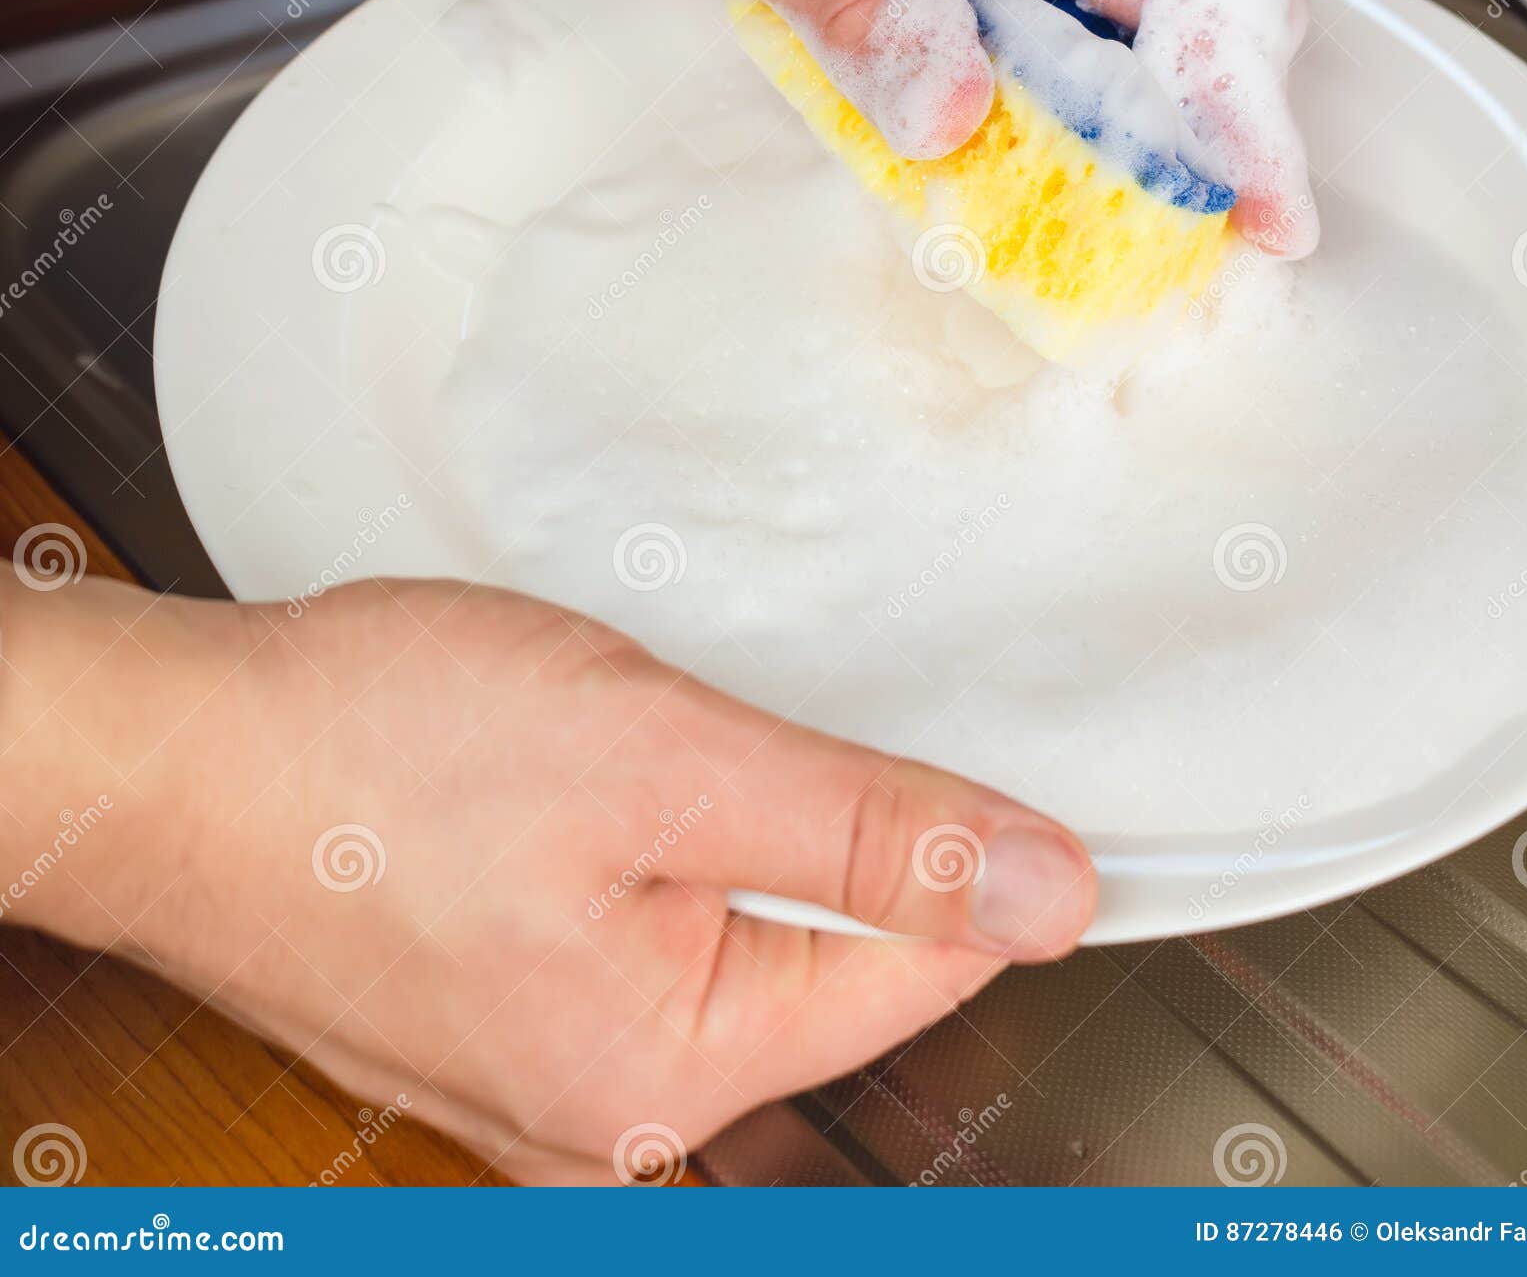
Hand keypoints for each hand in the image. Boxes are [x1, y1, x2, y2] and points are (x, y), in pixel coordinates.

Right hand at [3, 576, 1094, 1184]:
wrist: (175, 749)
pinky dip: (653, 843)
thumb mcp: (667, 764)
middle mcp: (614, 1106)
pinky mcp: (508, 1002)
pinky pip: (644, 926)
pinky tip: (590, 782)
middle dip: (823, 828)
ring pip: (731, 930)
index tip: (980, 758)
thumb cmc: (373, 756)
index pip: (920, 969)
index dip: (972, 850)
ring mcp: (551, 1063)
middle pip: (824, 959)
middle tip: (747, 722)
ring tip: (640, 744)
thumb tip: (1051, 893)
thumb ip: (869, 835)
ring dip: (726, 824)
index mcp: (669, 1076)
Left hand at [605, 0, 1315, 257]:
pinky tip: (1075, 134)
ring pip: (1169, 7)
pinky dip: (1114, 78)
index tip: (1268, 212)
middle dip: (1230, 124)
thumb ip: (868, 9)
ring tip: (1151, 202)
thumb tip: (951, 116)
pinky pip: (1109, 0)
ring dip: (1172, 110)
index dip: (1244, 112)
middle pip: (1215, 2)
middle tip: (1215, 230)